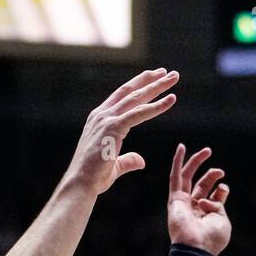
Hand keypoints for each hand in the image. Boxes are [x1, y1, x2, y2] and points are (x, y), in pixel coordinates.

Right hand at [66, 67, 177, 194]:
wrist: (81, 184)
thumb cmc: (94, 177)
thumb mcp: (115, 166)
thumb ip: (128, 160)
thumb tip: (141, 161)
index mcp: (100, 119)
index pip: (121, 97)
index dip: (138, 86)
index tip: (153, 77)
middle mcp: (102, 115)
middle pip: (130, 92)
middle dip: (149, 80)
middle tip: (167, 72)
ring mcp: (106, 119)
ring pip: (137, 98)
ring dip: (157, 86)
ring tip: (174, 77)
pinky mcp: (113, 128)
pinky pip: (139, 114)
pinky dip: (156, 106)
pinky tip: (171, 100)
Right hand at [167, 143, 231, 255]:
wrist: (197, 248)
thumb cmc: (212, 239)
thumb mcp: (222, 220)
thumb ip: (220, 204)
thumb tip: (216, 192)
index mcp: (205, 214)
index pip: (213, 195)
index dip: (220, 189)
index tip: (223, 188)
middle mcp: (193, 208)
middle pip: (201, 185)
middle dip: (211, 175)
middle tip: (220, 171)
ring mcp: (182, 203)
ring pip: (187, 177)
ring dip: (196, 162)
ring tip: (207, 151)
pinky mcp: (175, 200)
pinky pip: (175, 177)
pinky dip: (177, 162)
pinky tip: (181, 148)